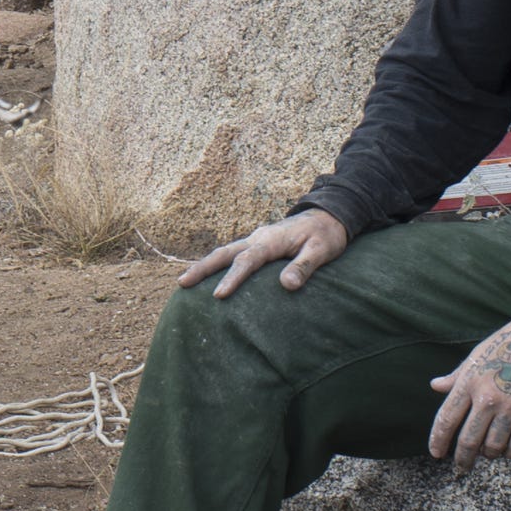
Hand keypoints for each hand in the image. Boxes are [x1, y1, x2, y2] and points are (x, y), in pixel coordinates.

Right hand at [173, 209, 349, 298]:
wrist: (328, 216)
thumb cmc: (326, 235)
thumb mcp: (321, 251)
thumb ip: (304, 267)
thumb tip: (286, 286)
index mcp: (271, 240)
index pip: (247, 261)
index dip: (232, 278)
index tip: (218, 295)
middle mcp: (258, 238)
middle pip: (224, 253)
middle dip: (202, 268)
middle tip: (181, 283)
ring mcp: (256, 240)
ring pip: (225, 252)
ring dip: (205, 265)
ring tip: (185, 281)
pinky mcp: (258, 244)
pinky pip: (233, 254)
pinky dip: (218, 263)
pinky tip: (210, 276)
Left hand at [428, 316, 510, 468]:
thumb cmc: (506, 344)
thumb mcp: (475, 356)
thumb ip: (456, 376)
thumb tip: (435, 386)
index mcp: (469, 383)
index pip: (446, 419)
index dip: (438, 440)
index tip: (436, 453)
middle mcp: (486, 399)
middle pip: (468, 440)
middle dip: (463, 458)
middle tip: (462, 466)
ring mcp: (510, 408)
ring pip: (493, 447)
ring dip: (489, 455)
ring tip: (488, 453)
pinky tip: (509, 451)